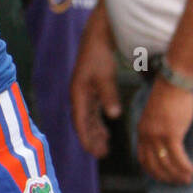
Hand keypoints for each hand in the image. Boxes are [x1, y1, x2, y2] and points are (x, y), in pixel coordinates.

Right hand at [70, 2, 121, 156]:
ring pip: (88, 119)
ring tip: (105, 147)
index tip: (94, 152)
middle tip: (102, 154)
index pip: (80, 122)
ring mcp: (84, 94)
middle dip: (91, 140)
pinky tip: (107, 131)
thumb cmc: (99, 55)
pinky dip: (98, 123)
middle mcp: (78, 97)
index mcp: (78, 94)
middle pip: (83, 124)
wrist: (96, 38)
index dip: (86, 139)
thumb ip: (108, 95)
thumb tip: (114, 116)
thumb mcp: (104, 75)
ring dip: (95, 133)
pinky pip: (93, 112)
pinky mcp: (90, 91)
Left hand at [136, 77, 192, 183]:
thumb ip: (157, 129)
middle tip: (179, 182)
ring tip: (188, 179)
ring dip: (178, 175)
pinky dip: (184, 166)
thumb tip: (166, 145)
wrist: (175, 82)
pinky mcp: (171, 133)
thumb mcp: (157, 115)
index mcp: (142, 131)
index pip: (143, 159)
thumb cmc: (169, 96)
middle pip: (154, 165)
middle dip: (167, 177)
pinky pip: (177, 157)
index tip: (163, 178)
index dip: (153, 171)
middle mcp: (147, 135)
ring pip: (166, 163)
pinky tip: (191, 171)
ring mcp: (158, 135)